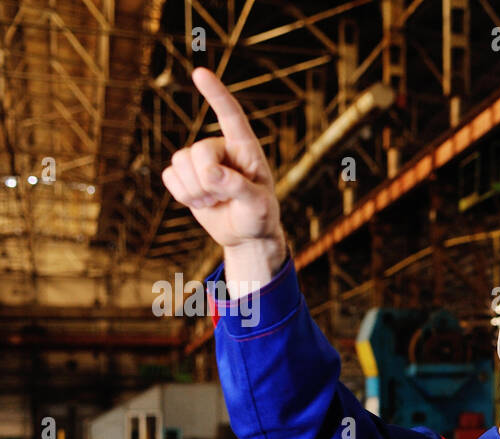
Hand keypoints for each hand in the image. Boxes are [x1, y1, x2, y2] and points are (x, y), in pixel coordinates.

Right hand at [161, 67, 285, 286]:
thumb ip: (239, 188)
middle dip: (206, 180)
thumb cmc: (260, 217)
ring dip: (194, 191)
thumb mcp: (259, 206)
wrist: (246, 235)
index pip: (231, 116)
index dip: (216, 94)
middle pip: (198, 151)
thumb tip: (211, 173)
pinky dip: (182, 195)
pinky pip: (169, 177)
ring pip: (180, 162)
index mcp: (246, 149)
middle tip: (221, 198)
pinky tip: (202, 202)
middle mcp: (221, 149)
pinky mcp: (185, 175)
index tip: (200, 73)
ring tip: (215, 201)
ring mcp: (201, 161)